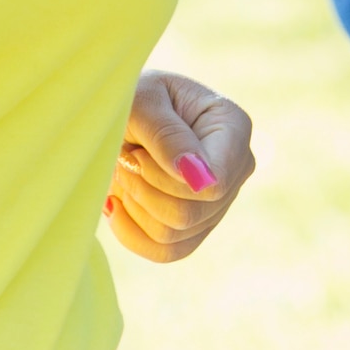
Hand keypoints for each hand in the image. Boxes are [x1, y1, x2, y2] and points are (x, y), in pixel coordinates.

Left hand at [107, 68, 254, 263]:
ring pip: (173, 236)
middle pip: (191, 213)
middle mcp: (234, 169)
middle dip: (144, 188)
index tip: (136, 153)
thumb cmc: (133, 97)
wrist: (122, 112)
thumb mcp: (142, 100)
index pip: (216, 181)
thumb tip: (198, 178)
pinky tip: (115, 203)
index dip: (170, 179)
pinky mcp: (194, 227)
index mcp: (232, 127)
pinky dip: (130, 233)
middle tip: (124, 157)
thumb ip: (166, 134)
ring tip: (123, 171)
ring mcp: (218, 202)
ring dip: (134, 205)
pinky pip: (164, 252)